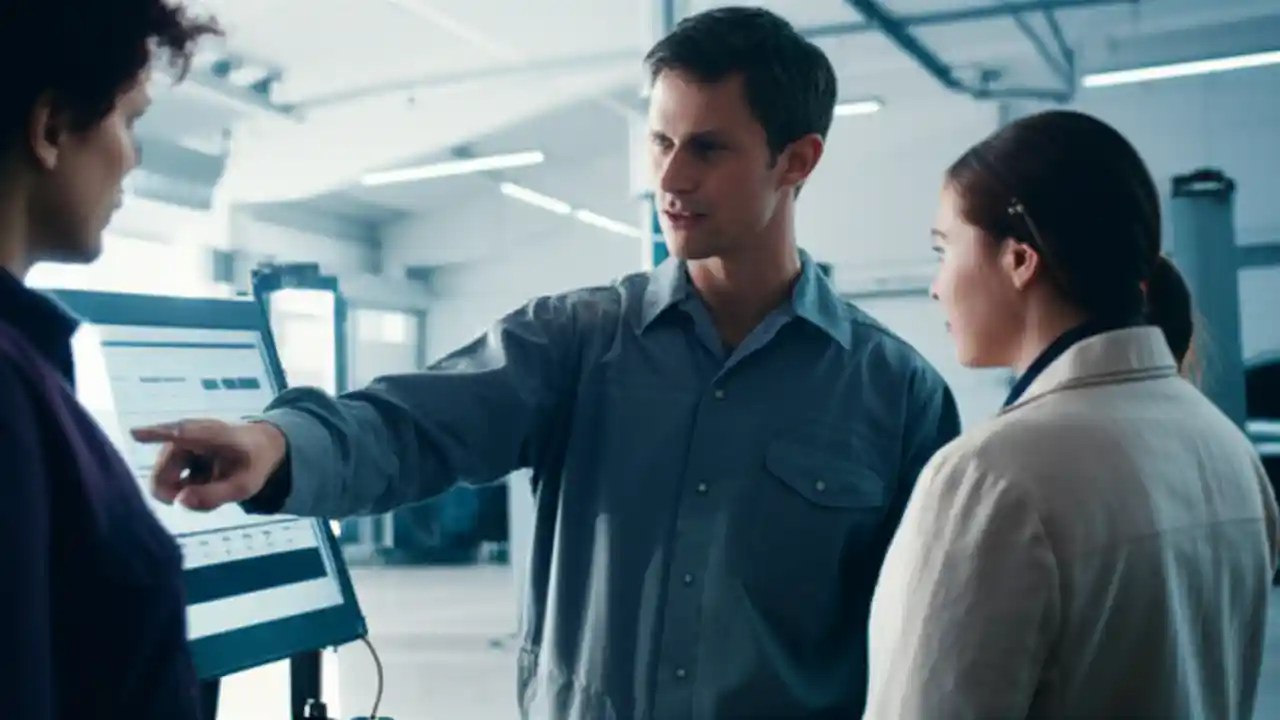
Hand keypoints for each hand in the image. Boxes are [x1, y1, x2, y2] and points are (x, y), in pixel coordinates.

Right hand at [130, 419, 287, 511]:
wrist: (260, 446)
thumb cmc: (254, 462)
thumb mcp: (243, 486)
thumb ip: (214, 495)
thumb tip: (179, 502)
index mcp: (212, 436)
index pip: (181, 433)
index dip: (157, 434)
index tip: (134, 433)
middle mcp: (189, 436)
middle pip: (163, 471)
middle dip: (173, 492)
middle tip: (194, 501)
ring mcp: (180, 443)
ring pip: (165, 477)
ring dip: (182, 490)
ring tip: (212, 487)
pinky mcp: (177, 452)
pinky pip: (170, 477)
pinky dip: (185, 487)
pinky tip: (206, 484)